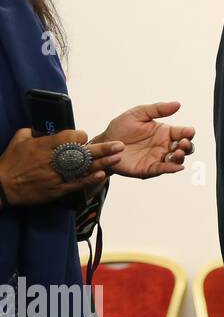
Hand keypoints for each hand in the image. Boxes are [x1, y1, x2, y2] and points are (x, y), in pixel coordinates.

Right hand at [0, 128, 121, 206]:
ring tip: (118, 158)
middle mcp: (53, 160)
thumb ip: (35, 131)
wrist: (2, 186)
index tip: (85, 137)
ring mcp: (56, 175)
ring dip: (102, 163)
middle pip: (83, 153)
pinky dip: (90, 179)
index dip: (81, 136)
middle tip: (119, 145)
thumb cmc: (11, 162)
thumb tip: (48, 127)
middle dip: (103, 148)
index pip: (71, 137)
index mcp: (45, 145)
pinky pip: (77, 184)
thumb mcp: (20, 139)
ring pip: (84, 168)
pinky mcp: (57, 189)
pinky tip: (102, 174)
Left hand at [94, 102, 194, 178]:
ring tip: (178, 153)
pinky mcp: (149, 169)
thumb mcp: (138, 113)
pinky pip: (163, 169)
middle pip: (185, 148)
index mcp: (165, 132)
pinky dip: (171, 169)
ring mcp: (158, 158)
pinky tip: (177, 167)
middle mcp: (165, 146)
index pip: (183, 133)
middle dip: (188, 146)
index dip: (189, 133)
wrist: (103, 144)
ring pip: (177, 160)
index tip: (189, 132)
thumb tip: (177, 104)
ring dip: (181, 157)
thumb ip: (157, 109)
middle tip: (183, 143)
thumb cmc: (121, 128)